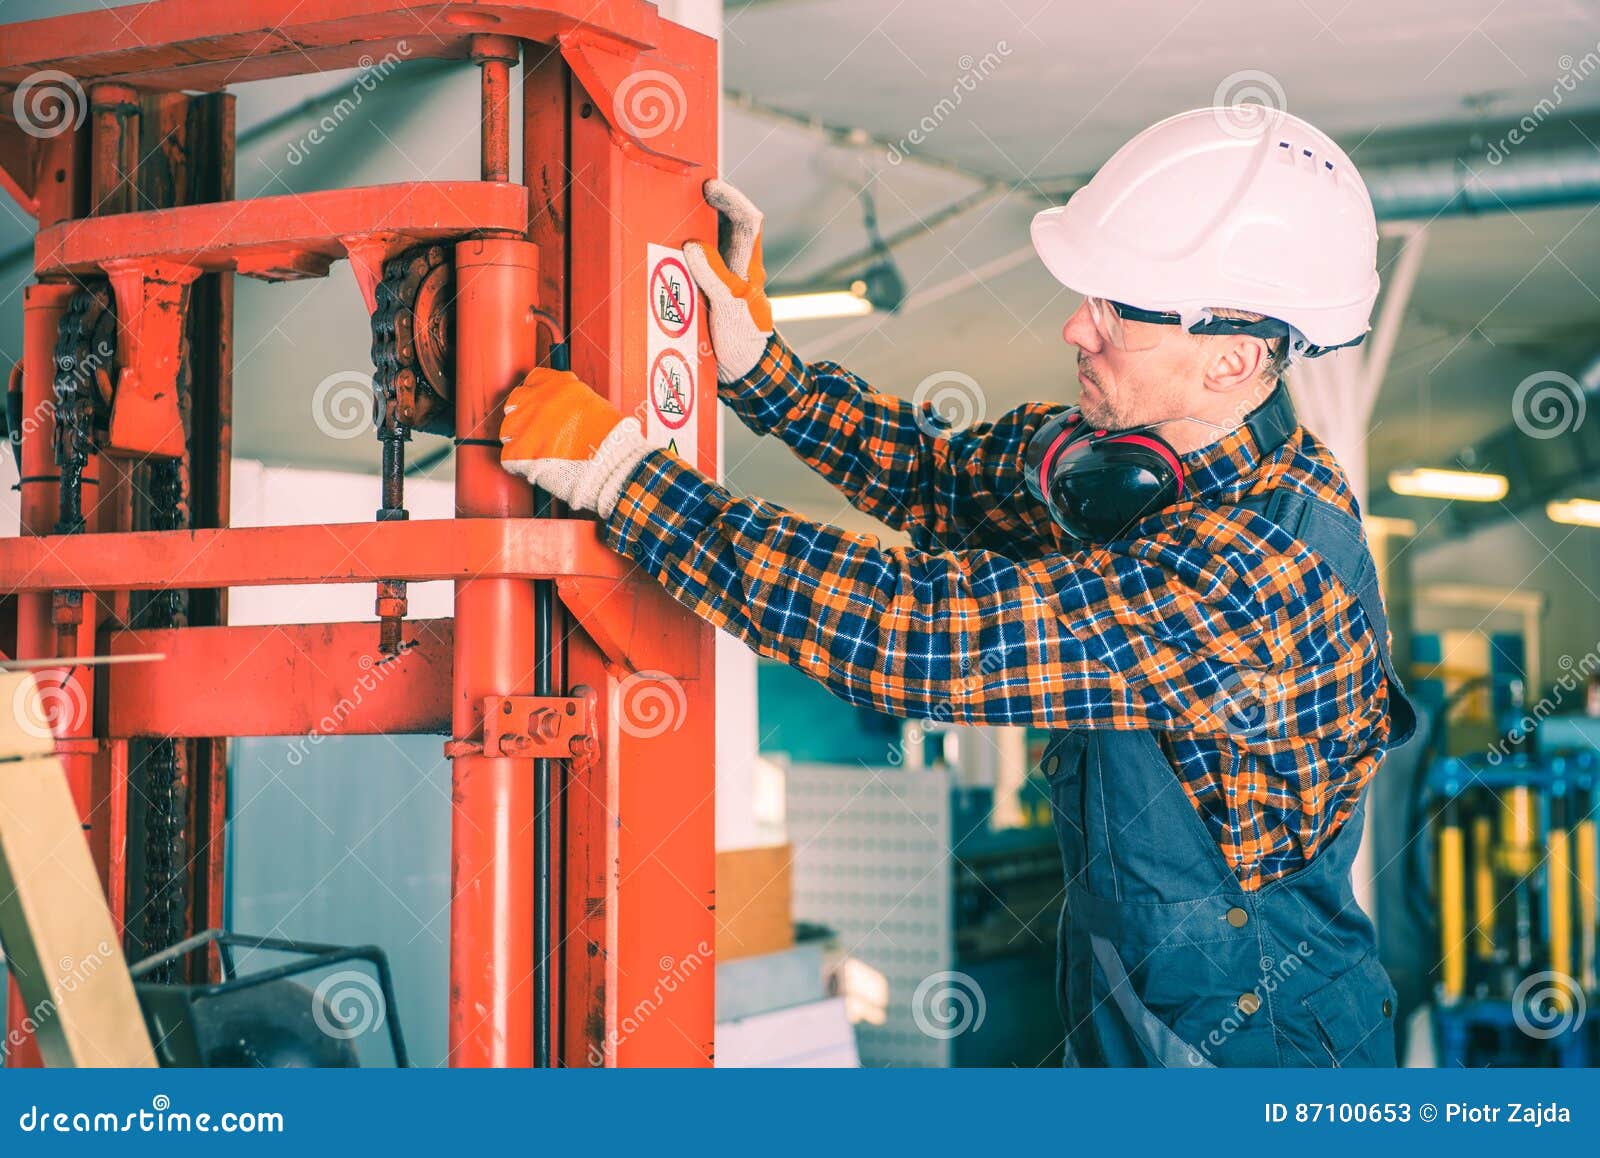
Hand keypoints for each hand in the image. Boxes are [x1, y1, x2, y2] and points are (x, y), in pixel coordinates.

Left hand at [499, 368, 650, 515]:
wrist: (612, 464)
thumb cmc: (612, 439)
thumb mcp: (594, 403)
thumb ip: (570, 401)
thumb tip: (560, 410)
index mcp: (559, 384)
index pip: (534, 379)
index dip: (537, 395)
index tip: (541, 407)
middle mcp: (539, 398)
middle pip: (516, 401)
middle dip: (524, 416)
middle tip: (538, 432)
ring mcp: (526, 424)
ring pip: (508, 429)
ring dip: (520, 440)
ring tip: (540, 452)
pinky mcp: (519, 451)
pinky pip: (508, 455)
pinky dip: (519, 464)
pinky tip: (537, 466)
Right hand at [683, 179, 773, 382]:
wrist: (745, 374)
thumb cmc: (745, 344)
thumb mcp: (730, 309)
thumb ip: (714, 276)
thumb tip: (692, 245)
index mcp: (748, 267)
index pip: (748, 221)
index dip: (732, 199)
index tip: (710, 186)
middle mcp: (738, 268)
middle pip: (728, 225)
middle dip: (708, 204)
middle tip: (682, 191)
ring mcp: (724, 279)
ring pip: (712, 243)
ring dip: (693, 227)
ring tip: (670, 216)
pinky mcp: (710, 292)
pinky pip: (697, 265)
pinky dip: (682, 253)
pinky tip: (665, 252)